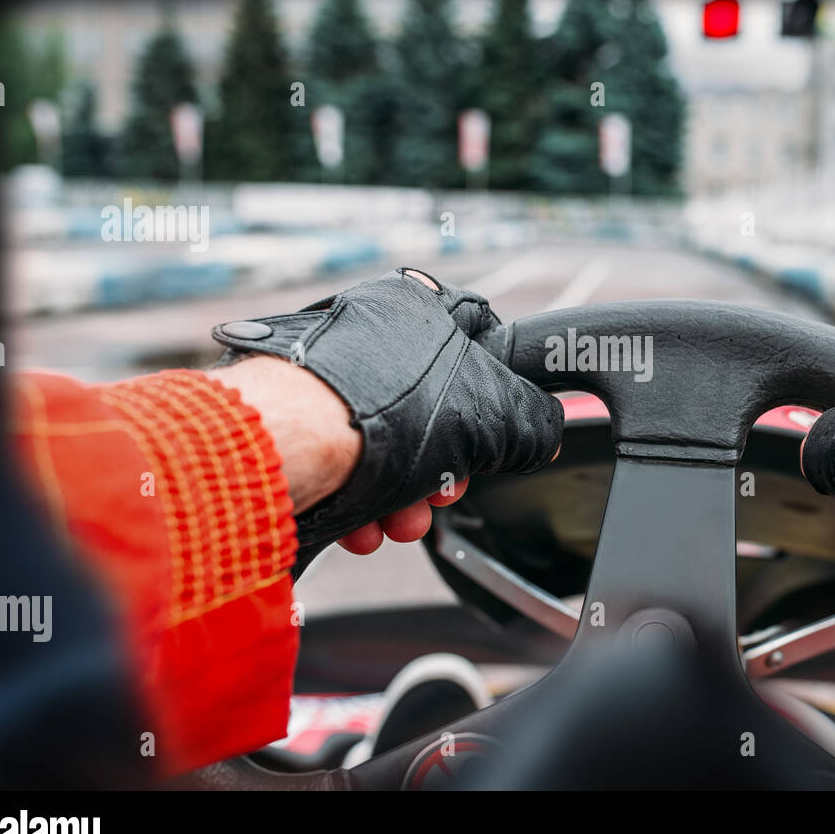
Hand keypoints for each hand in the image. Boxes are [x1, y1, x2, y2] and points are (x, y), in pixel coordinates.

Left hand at [210, 268, 563, 568]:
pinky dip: (354, 499)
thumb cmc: (383, 408)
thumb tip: (549, 434)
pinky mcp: (285, 416)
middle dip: (441, 469)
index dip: (494, 403)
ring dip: (401, 496)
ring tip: (397, 523)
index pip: (476, 348)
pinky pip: (334, 461)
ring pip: (380, 444)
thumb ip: (533, 423)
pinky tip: (360, 526)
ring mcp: (320, 372)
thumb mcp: (493, 416)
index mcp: (417, 307)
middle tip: (443, 494)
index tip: (493, 442)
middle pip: (428, 410)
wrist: (291, 440)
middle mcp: (365, 332)